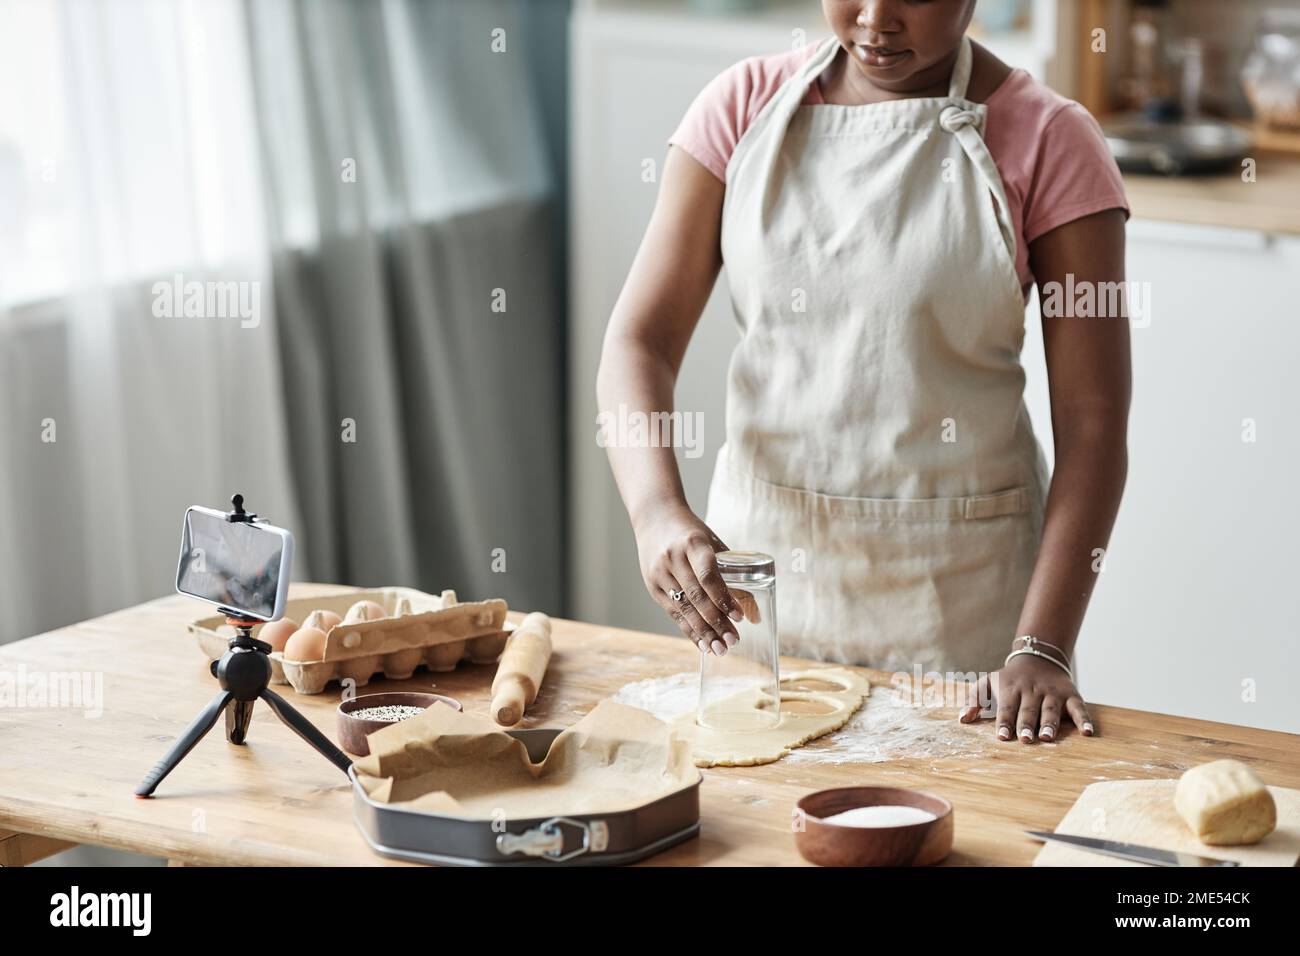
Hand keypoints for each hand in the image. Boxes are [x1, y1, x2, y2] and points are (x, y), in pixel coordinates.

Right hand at [634, 504, 742, 654]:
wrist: (654, 518)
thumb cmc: (692, 533)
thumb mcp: (713, 544)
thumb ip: (732, 574)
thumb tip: (755, 615)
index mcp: (692, 543)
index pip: (709, 575)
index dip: (724, 597)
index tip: (740, 617)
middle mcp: (673, 557)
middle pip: (696, 596)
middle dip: (716, 622)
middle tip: (733, 641)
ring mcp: (659, 572)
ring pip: (683, 608)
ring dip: (703, 632)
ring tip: (720, 649)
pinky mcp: (652, 586)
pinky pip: (673, 612)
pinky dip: (689, 629)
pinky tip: (702, 643)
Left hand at [957, 654, 1094, 742]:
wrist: (1038, 657)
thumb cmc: (1009, 679)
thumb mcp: (988, 682)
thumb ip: (974, 698)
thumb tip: (962, 719)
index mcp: (1011, 689)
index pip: (1007, 707)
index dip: (1005, 722)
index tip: (1003, 736)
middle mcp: (1032, 690)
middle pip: (1029, 710)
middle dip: (1027, 725)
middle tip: (1026, 740)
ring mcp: (1052, 692)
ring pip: (1051, 709)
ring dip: (1049, 723)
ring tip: (1047, 737)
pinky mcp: (1071, 695)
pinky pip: (1079, 707)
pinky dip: (1084, 719)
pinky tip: (1087, 733)